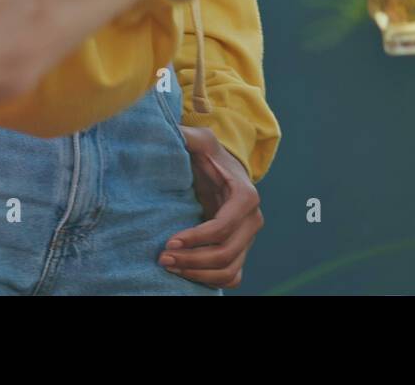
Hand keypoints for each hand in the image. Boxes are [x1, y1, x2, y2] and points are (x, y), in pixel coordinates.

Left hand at [159, 126, 263, 288]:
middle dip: (192, 259)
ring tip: (169, 266)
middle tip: (162, 258)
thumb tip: (173, 134)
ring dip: (198, 274)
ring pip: (228, 270)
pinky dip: (210, 281)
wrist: (221, 173)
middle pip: (225, 253)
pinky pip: (231, 277)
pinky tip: (185, 273)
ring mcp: (248, 239)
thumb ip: (188, 136)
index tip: (168, 241)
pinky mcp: (241, 251)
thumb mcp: (200, 141)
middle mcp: (253, 220)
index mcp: (245, 196)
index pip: (223, 226)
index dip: (196, 238)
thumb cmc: (208, 157)